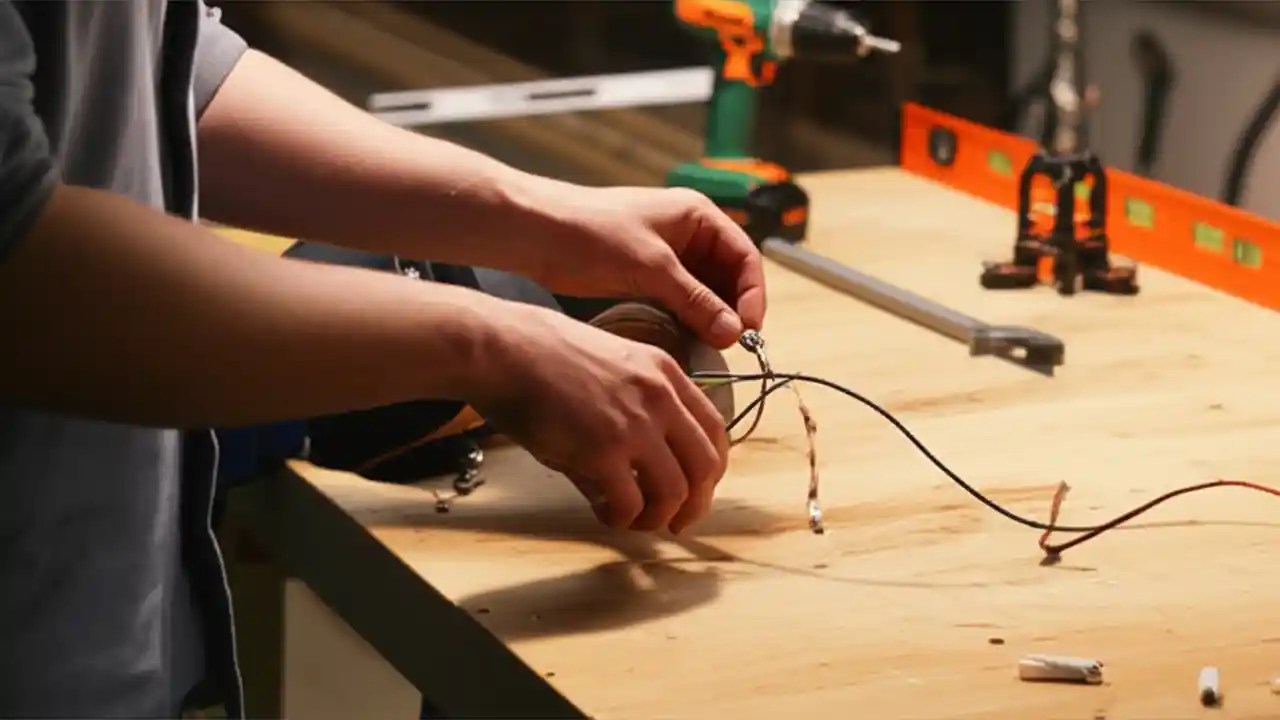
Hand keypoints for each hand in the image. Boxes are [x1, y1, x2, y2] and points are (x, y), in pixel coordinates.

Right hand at [467, 302, 729, 533]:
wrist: (503, 349)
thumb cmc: (542, 357)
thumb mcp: (610, 367)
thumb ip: (637, 411)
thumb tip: (641, 464)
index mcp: (664, 372)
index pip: (714, 429)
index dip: (710, 469)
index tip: (697, 487)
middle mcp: (659, 397)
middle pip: (706, 465)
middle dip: (696, 503)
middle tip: (677, 521)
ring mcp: (633, 425)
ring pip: (675, 491)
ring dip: (658, 517)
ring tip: (636, 521)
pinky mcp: (602, 451)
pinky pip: (630, 503)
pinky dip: (622, 519)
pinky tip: (606, 515)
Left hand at [527, 185, 765, 349]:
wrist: (537, 233)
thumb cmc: (592, 233)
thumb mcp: (651, 268)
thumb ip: (695, 300)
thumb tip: (734, 333)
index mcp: (698, 215)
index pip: (745, 256)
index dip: (753, 294)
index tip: (749, 329)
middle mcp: (689, 233)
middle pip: (729, 276)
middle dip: (733, 309)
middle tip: (732, 345)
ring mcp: (668, 255)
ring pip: (706, 291)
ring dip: (711, 318)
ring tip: (712, 348)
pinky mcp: (647, 275)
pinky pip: (681, 300)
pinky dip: (689, 319)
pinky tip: (689, 341)